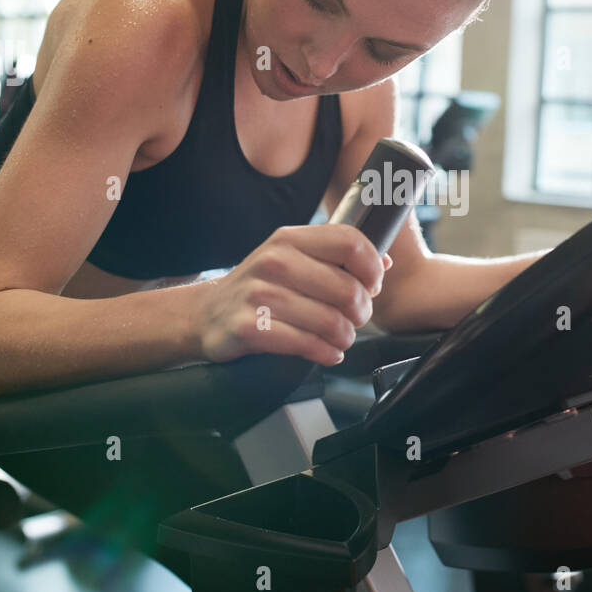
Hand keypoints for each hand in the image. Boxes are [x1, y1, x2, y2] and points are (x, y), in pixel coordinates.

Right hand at [193, 225, 392, 365]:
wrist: (206, 314)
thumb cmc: (260, 287)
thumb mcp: (293, 260)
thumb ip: (336, 258)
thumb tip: (384, 260)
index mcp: (290, 239)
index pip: (350, 243)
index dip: (371, 269)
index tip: (372, 286)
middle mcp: (274, 261)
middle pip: (347, 289)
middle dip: (361, 313)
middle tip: (354, 320)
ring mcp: (258, 295)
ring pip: (330, 321)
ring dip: (344, 337)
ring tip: (339, 339)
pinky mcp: (248, 328)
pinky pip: (306, 344)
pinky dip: (325, 353)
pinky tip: (326, 352)